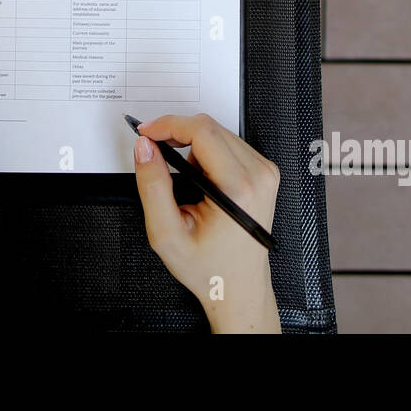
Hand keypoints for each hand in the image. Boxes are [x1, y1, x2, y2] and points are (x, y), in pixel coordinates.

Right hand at [133, 114, 281, 333]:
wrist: (238, 286)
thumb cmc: (209, 267)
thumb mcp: (166, 233)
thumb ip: (152, 186)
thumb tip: (145, 148)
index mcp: (239, 188)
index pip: (202, 132)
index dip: (169, 125)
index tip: (146, 133)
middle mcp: (259, 175)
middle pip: (210, 128)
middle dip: (177, 135)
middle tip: (155, 155)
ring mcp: (265, 172)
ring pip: (218, 133)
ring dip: (193, 147)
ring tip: (184, 183)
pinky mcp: (264, 173)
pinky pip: (229, 144)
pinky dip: (207, 154)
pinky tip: (201, 181)